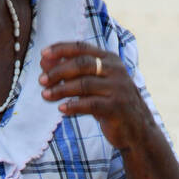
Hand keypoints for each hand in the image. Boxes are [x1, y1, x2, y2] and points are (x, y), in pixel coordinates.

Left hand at [39, 40, 153, 150]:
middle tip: (41, 80)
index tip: (43, 54)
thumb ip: (72, 74)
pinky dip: (73, 106)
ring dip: (61, 89)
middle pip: (81, 64)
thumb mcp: (93, 85)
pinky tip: (61, 109)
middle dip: (58, 71)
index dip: (61, 49)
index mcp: (109, 59)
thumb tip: (44, 63)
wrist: (137, 130)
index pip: (82, 48)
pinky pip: (90, 104)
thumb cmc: (110, 104)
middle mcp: (115, 70)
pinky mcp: (117, 107)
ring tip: (46, 95)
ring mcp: (118, 88)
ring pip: (84, 84)